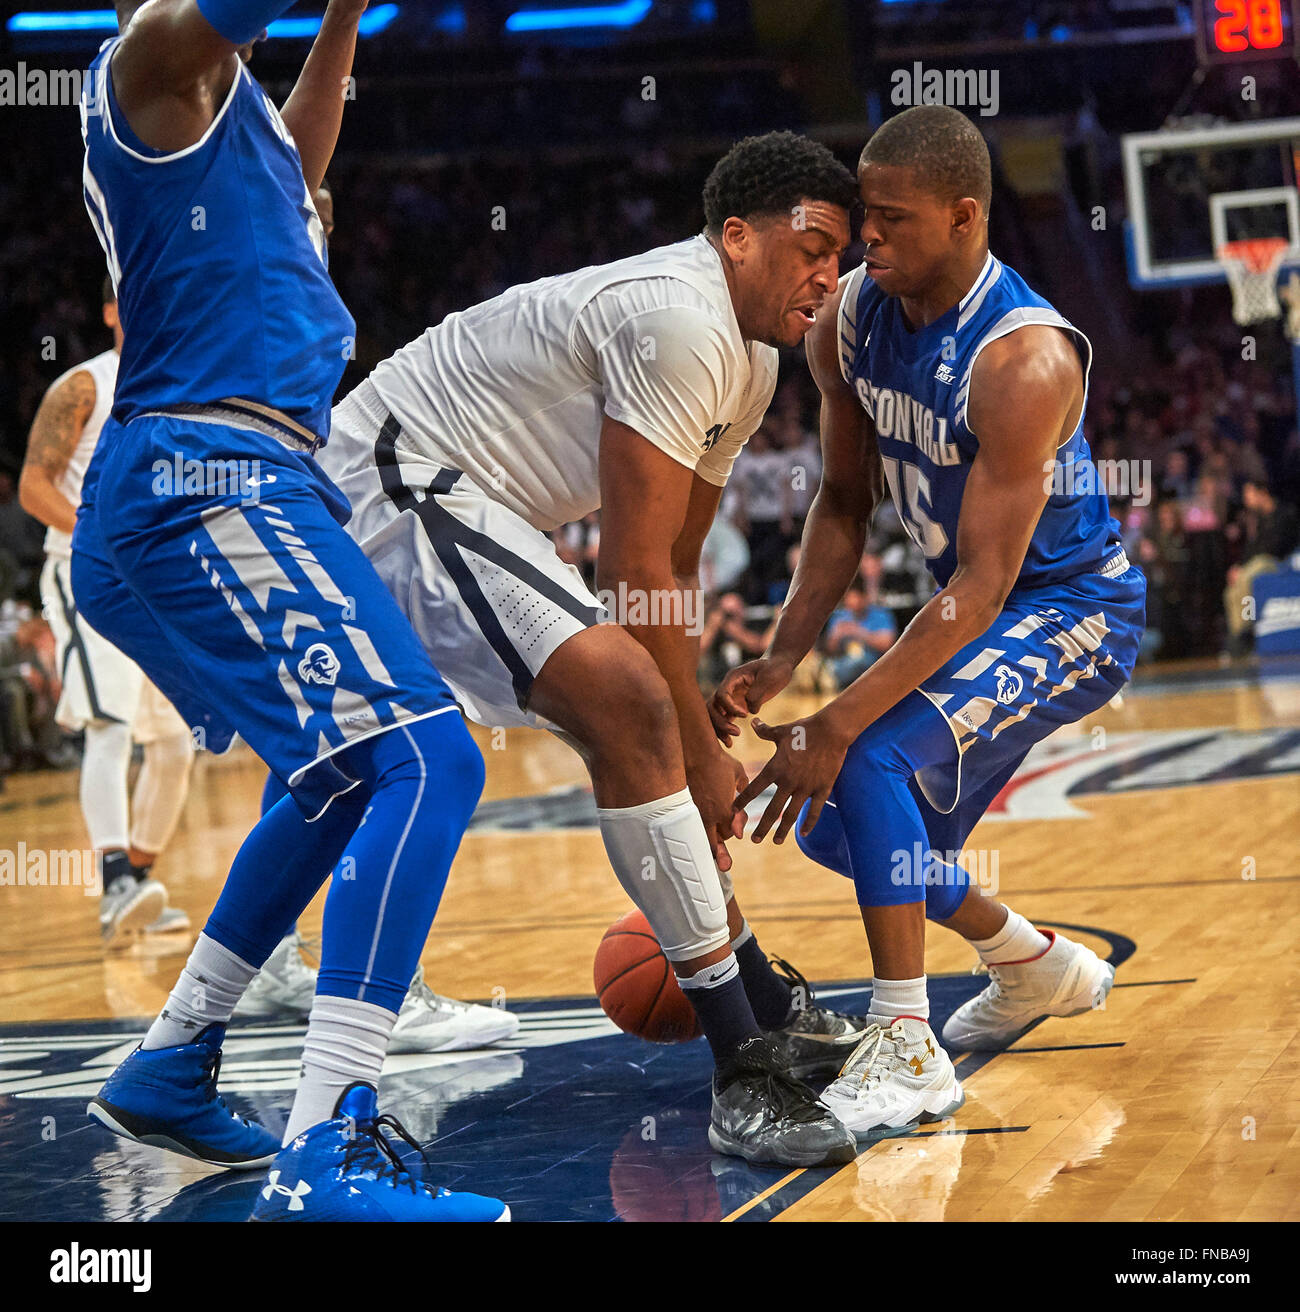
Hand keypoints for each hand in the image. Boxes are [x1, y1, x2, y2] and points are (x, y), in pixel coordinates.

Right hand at [686, 744, 747, 871]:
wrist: (695, 752)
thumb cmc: (719, 761)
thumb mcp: (738, 775)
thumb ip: (743, 790)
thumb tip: (742, 798)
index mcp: (724, 810)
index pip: (732, 832)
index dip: (736, 829)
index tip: (737, 829)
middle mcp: (709, 816)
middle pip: (715, 844)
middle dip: (720, 854)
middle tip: (725, 866)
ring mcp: (694, 812)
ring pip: (700, 836)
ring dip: (706, 845)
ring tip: (708, 856)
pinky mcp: (684, 806)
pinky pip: (689, 824)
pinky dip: (693, 830)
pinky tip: (692, 835)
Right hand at [710, 655, 794, 744]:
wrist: (779, 665)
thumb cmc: (775, 668)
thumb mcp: (769, 677)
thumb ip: (757, 693)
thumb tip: (749, 710)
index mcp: (733, 678)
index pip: (721, 694)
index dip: (730, 707)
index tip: (745, 714)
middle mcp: (728, 688)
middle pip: (712, 706)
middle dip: (720, 721)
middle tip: (736, 733)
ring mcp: (731, 697)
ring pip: (715, 715)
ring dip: (719, 729)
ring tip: (730, 742)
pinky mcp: (737, 706)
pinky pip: (725, 719)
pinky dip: (724, 731)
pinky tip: (730, 743)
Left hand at [733, 708, 853, 844]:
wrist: (831, 730)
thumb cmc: (804, 729)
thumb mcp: (781, 730)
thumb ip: (765, 731)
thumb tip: (753, 722)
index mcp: (776, 768)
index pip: (755, 788)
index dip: (742, 800)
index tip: (733, 811)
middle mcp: (789, 781)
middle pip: (772, 809)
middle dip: (762, 826)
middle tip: (754, 840)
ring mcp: (806, 787)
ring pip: (791, 814)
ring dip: (782, 830)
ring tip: (775, 841)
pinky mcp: (822, 788)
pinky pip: (815, 810)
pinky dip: (809, 823)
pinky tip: (803, 833)